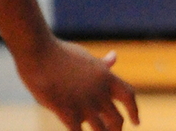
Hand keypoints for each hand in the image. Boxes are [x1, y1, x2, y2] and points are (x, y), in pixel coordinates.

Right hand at [14, 38, 138, 130]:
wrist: (40, 54)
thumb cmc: (59, 54)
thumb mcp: (86, 58)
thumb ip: (101, 65)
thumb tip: (114, 57)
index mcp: (107, 77)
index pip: (129, 97)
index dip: (134, 111)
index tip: (136, 122)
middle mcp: (101, 92)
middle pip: (117, 119)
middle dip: (116, 129)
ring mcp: (85, 103)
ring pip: (101, 130)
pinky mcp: (67, 112)